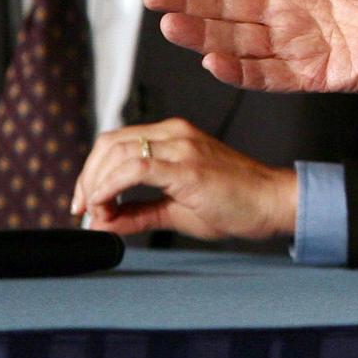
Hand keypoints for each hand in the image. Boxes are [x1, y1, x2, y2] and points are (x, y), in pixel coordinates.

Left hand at [69, 118, 295, 239]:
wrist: (273, 202)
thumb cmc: (235, 203)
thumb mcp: (176, 209)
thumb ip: (138, 213)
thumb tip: (102, 223)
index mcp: (173, 136)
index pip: (115, 143)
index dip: (90, 172)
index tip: (85, 203)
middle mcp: (175, 133)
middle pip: (109, 144)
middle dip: (86, 178)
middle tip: (83, 210)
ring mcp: (181, 146)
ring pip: (117, 153)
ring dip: (95, 185)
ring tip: (99, 213)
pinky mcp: (187, 167)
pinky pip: (135, 169)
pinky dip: (111, 188)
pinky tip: (107, 206)